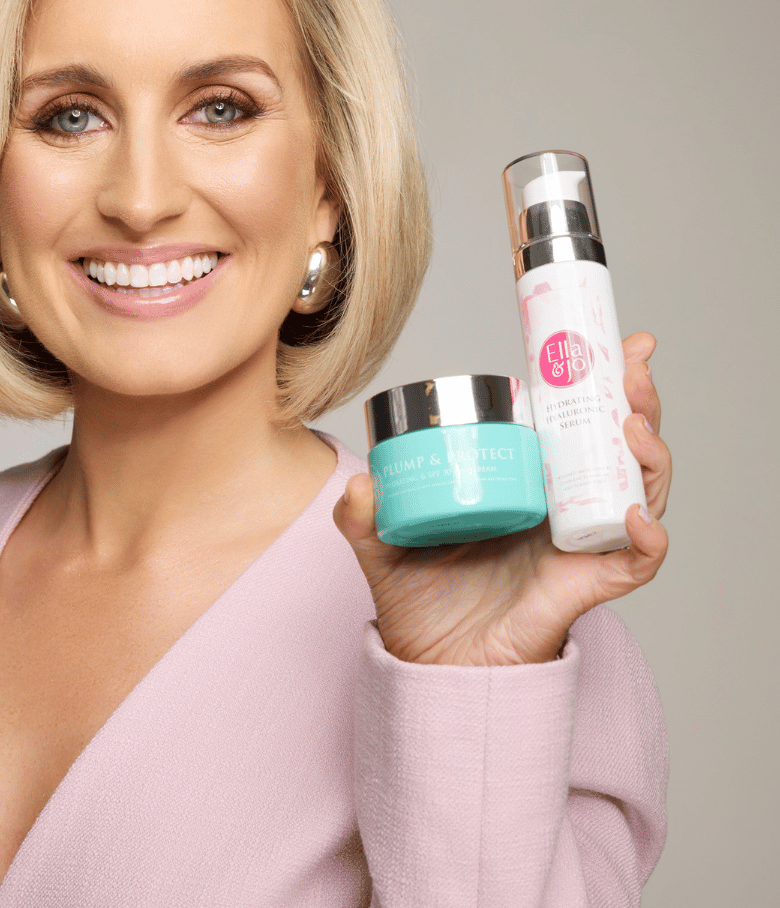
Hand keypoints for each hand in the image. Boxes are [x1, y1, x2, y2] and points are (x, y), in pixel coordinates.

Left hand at [334, 333, 670, 665]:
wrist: (436, 662)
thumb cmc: (420, 597)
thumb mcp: (381, 545)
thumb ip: (363, 515)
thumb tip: (358, 483)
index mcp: (525, 479)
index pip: (571, 418)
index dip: (597, 380)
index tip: (615, 341)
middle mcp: (562, 502)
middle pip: (617, 442)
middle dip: (636, 399)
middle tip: (634, 364)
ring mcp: (582, 540)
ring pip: (638, 487)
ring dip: (646, 453)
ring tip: (629, 423)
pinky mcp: (592, 582)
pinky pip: (638, 558)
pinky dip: (647, 536)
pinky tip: (635, 514)